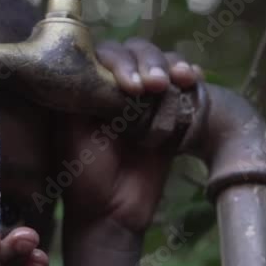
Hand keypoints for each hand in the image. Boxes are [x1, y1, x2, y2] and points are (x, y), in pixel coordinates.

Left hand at [59, 39, 202, 235]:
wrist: (112, 213)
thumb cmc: (84, 176)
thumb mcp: (71, 131)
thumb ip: (81, 93)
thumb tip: (96, 56)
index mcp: (88, 86)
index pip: (106, 53)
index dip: (121, 61)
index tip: (129, 86)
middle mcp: (115, 86)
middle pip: (137, 52)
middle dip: (149, 62)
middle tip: (155, 86)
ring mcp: (144, 100)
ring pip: (162, 64)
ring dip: (171, 66)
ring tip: (183, 79)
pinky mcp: (169, 115)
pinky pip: (183, 89)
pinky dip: (190, 80)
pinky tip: (194, 79)